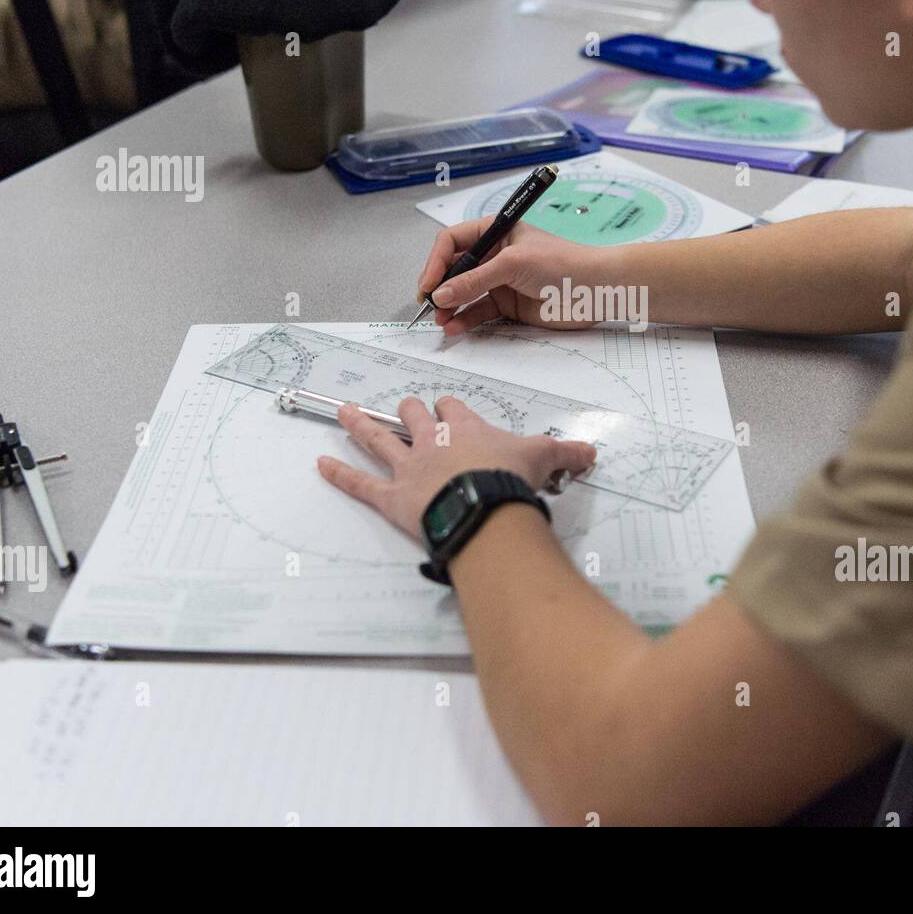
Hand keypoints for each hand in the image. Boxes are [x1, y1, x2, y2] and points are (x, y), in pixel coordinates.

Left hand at [317, 398, 596, 538]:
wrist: (486, 505)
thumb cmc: (511, 478)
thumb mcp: (546, 458)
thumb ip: (567, 453)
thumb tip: (592, 450)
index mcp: (466, 428)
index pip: (453, 407)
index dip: (449, 408)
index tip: (448, 408)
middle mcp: (432, 441)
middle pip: (414, 416)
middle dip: (409, 411)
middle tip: (405, 408)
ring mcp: (409, 468)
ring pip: (378, 440)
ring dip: (359, 424)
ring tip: (343, 411)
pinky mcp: (392, 498)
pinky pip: (360, 485)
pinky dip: (339, 475)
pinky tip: (320, 464)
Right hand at [417, 219, 617, 335]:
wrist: (595, 290)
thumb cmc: (562, 263)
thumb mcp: (513, 264)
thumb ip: (475, 280)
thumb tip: (441, 294)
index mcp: (495, 232)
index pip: (452, 242)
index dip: (436, 262)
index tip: (427, 285)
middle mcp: (494, 255)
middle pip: (454, 270)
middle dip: (440, 288)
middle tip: (430, 306)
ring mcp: (500, 281)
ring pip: (464, 294)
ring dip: (450, 308)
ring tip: (441, 322)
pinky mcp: (508, 305)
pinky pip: (479, 313)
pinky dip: (465, 321)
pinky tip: (456, 328)